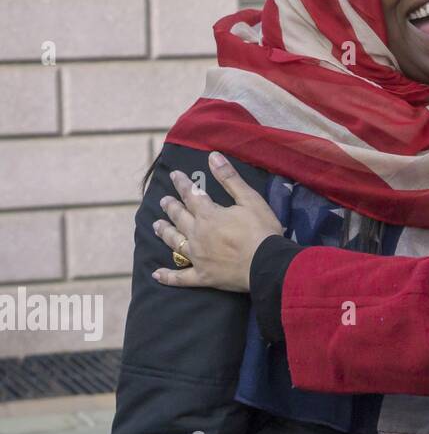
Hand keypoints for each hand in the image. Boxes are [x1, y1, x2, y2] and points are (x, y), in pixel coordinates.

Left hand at [151, 152, 284, 292]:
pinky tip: (156, 274)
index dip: (182, 184)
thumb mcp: (250, 200)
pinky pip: (180, 277)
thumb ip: (229, 179)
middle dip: (171, 207)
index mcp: (209, 215)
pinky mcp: (203, 276)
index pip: (191, 195)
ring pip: (175, 243)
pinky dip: (168, 276)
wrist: (267, 264)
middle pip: (179, 218)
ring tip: (157, 226)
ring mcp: (197, 257)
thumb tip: (212, 156)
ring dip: (165, 233)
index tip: (174, 175)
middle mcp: (197, 235)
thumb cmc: (262, 230)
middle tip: (163, 201)